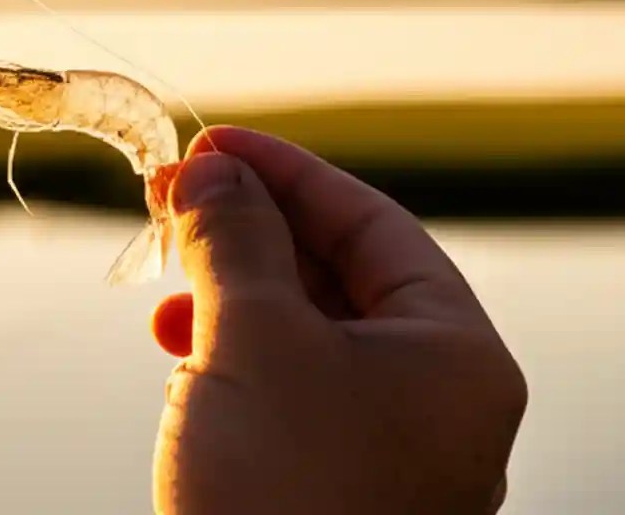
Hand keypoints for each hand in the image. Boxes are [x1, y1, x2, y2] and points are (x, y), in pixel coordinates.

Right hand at [148, 127, 526, 513]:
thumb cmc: (278, 496)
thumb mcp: (254, 343)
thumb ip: (234, 242)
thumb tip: (211, 171)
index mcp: (457, 356)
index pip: (375, 226)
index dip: (289, 173)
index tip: (215, 145)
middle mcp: (437, 402)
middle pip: (343, 277)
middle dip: (252, 234)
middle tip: (175, 200)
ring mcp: (390, 451)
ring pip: (310, 337)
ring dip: (234, 297)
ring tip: (167, 293)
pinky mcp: (335, 489)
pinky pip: (292, 394)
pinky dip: (237, 361)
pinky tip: (185, 356)